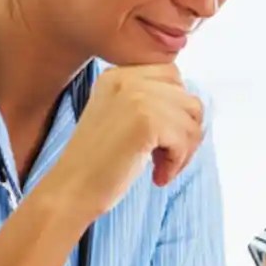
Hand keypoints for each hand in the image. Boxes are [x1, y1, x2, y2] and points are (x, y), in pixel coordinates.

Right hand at [43, 64, 203, 217]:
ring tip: (160, 168)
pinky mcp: (147, 121)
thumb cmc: (98, 164)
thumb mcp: (120, 117)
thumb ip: (150, 101)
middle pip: (187, 97)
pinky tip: (157, 176)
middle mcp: (126, 78)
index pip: (172, 76)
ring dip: (183, 150)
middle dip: (185, 132)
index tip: (162, 138)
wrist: (71, 191)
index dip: (176, 110)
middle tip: (165, 158)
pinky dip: (177, 163)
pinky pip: (185, 139)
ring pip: (192, 119)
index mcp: (118, 74)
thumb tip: (194, 106)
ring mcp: (137, 97)